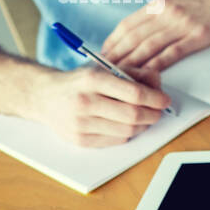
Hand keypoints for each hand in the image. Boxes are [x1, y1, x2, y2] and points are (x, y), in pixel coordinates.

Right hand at [32, 65, 169, 147]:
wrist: (44, 96)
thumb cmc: (78, 83)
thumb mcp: (103, 69)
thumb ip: (133, 73)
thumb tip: (158, 83)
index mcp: (92, 79)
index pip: (134, 93)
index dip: (155, 98)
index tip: (164, 100)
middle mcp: (84, 101)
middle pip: (132, 115)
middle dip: (152, 114)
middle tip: (158, 112)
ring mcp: (80, 123)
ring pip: (127, 131)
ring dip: (142, 126)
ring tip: (144, 118)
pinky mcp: (79, 139)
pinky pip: (115, 141)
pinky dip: (127, 134)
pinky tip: (126, 126)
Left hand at [101, 0, 209, 72]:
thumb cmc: (208, 1)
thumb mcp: (177, 2)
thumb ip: (158, 15)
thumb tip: (139, 33)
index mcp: (158, 4)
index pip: (127, 25)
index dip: (112, 42)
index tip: (101, 56)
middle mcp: (166, 13)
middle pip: (133, 37)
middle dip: (116, 56)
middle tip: (103, 72)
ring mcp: (181, 24)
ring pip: (148, 46)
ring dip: (132, 63)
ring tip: (120, 77)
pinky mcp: (197, 36)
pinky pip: (171, 53)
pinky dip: (156, 65)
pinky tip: (147, 75)